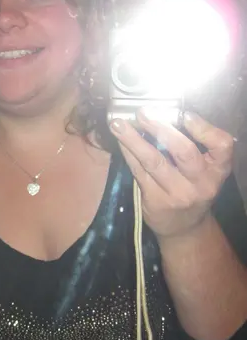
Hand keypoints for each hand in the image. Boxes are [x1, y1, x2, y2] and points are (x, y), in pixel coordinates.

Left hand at [109, 110, 234, 238]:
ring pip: (154, 161)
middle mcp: (201, 183)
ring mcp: (177, 194)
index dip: (204, 129)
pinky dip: (128, 153)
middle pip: (184, 152)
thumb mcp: (205, 171)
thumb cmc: (194, 188)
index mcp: (218, 170)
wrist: (185, 227)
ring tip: (118, 124)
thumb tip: (164, 114)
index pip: (222, 146)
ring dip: (133, 140)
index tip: (185, 114)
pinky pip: (139, 172)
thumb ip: (194, 146)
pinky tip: (120, 141)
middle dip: (161, 129)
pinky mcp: (155, 201)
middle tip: (143, 112)